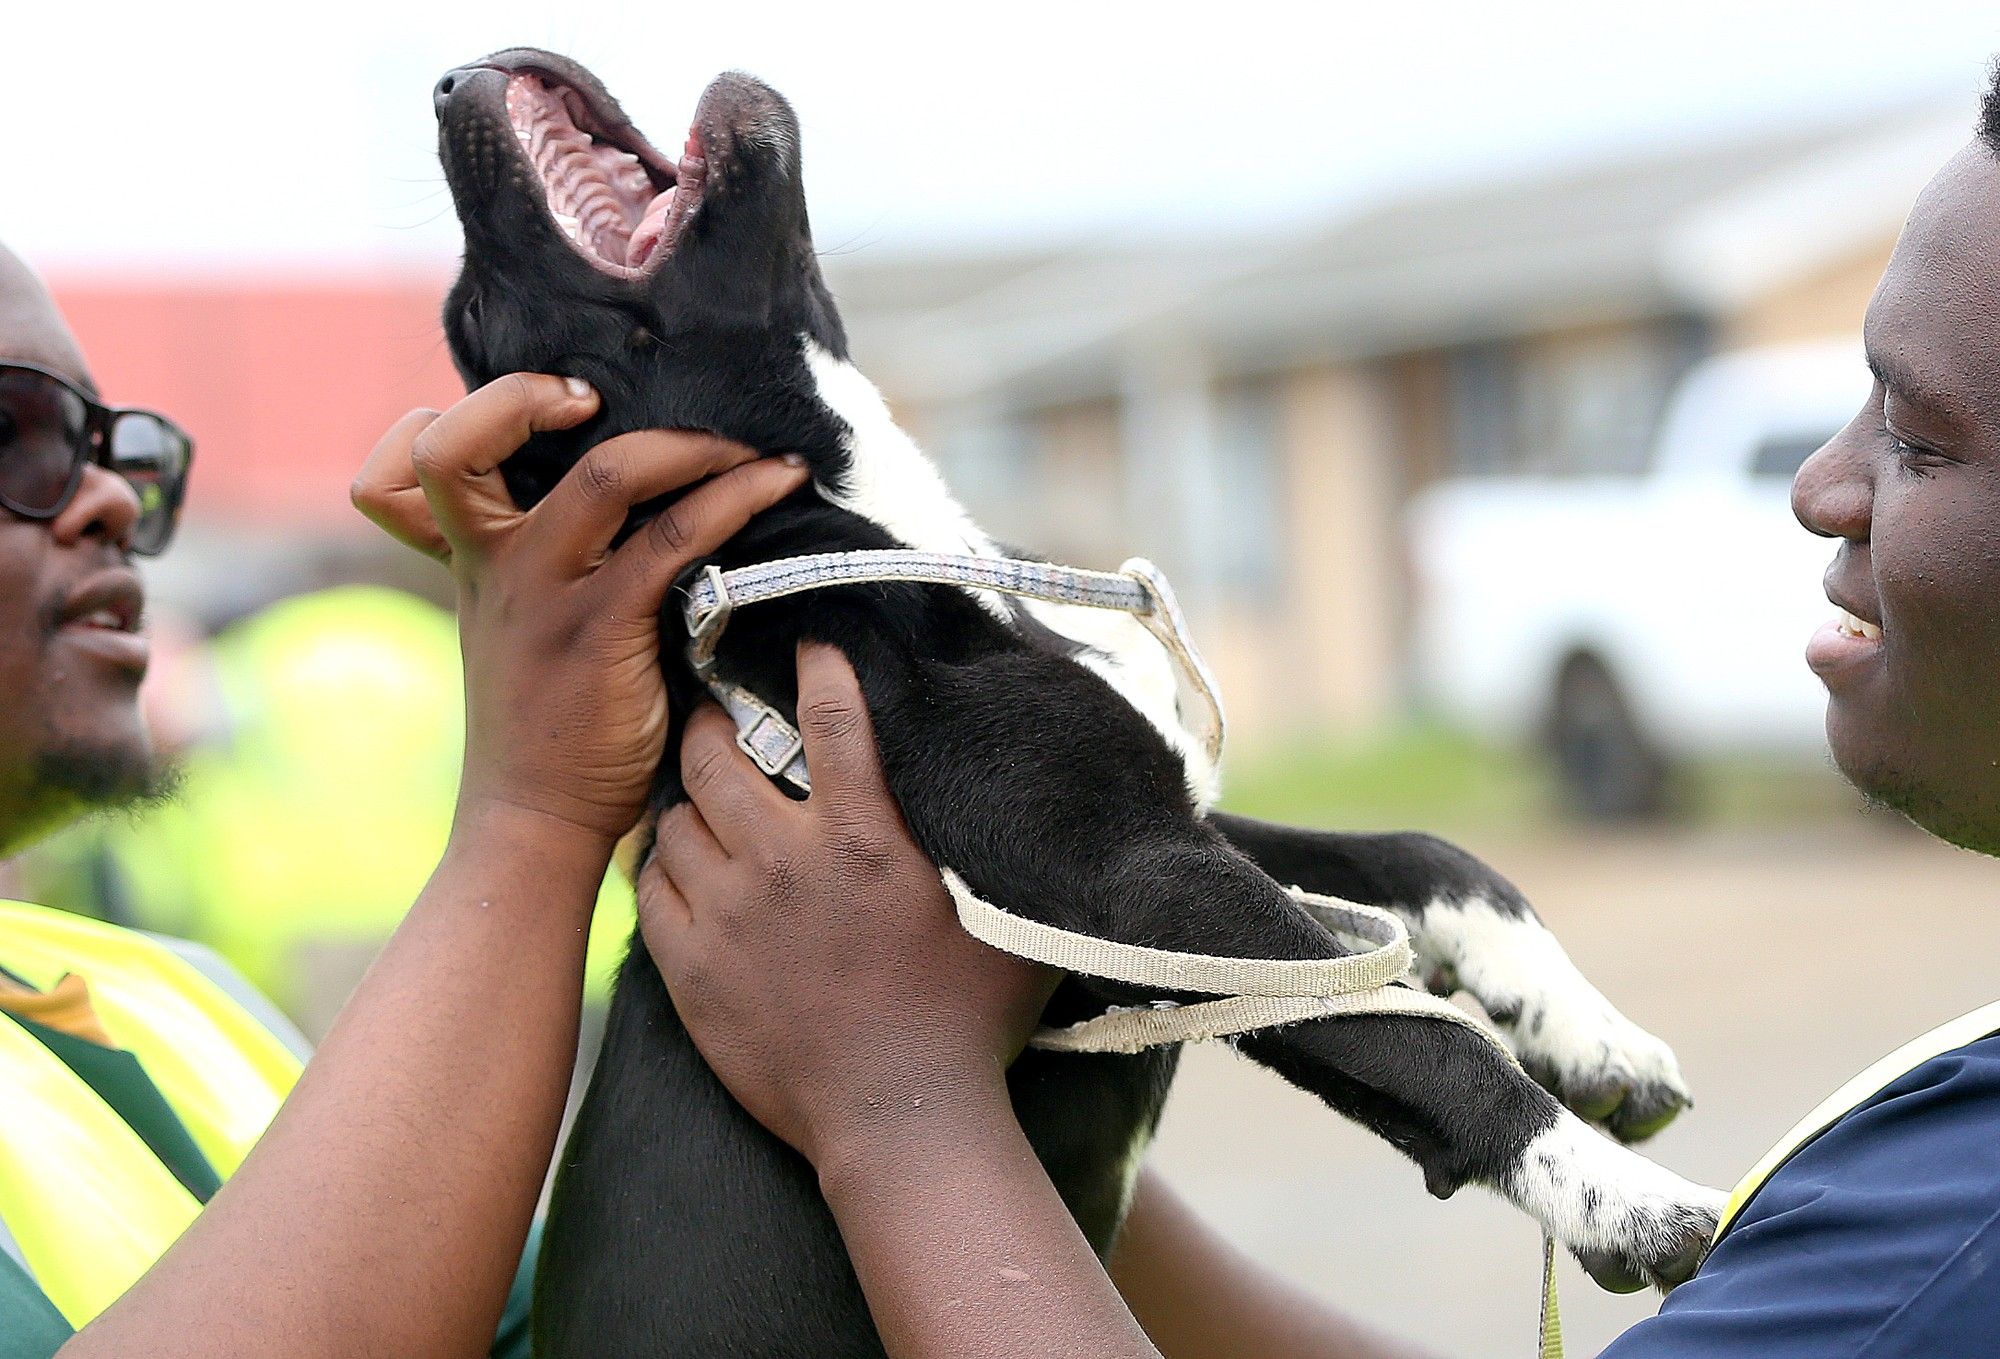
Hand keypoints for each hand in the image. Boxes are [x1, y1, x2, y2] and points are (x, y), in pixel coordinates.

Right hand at [352, 373, 808, 846]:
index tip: (509, 418)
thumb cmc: (547, 727)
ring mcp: (545, 595)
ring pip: (602, 474)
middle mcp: (494, 566)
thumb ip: (543, 564)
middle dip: (522, 395)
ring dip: (688, 441)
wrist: (537, 821)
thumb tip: (633, 489)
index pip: (394, 474)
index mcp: (468, 561)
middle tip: (595, 398)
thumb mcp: (517, 631)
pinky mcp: (605, 630)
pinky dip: (737, 499)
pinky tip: (777, 486)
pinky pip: (676, 538)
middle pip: (452, 448)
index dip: (437, 424)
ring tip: (743, 440)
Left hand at [639, 643, 1058, 1167]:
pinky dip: (659, 867)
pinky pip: (650, 890)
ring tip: (697, 796)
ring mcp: (730, 915)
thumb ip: (1002, 849)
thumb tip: (1045, 793)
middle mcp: (787, 861)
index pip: (831, 717)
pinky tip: (677, 866)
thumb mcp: (1005, 919)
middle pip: (716, 754)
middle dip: (712, 722)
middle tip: (718, 718)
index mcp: (865, 838)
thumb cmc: (968, 1024)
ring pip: (675, 819)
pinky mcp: (691, 969)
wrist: (901, 1123)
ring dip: (685, 800)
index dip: (818, 666)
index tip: (810, 644)